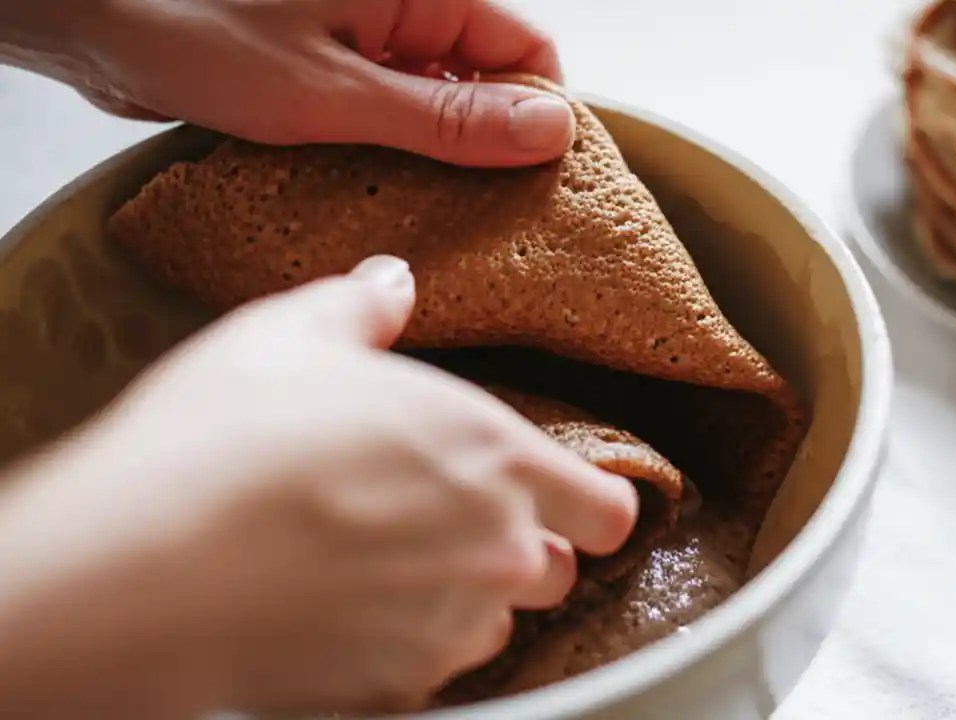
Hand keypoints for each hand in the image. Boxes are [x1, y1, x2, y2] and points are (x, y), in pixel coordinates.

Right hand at [0, 255, 637, 717]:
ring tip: (380, 567)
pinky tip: (336, 613)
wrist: (144, 567)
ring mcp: (448, 628)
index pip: (608, 509)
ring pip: (493, 625)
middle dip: (520, 549)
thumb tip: (390, 283)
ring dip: (460, 601)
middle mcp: (497, 550)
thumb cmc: (226, 440)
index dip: (591, 504)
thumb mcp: (289, 337)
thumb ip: (361, 308)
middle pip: (556, 570)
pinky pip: (427, 671)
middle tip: (446, 523)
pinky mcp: (395, 687)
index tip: (562, 497)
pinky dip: (399, 648)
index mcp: (496, 455)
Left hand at [1, 0, 572, 166]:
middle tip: (490, 219)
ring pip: (437, 102)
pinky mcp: (328, 68)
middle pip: (486, 79)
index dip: (541, 115)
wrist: (90, 19)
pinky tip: (385, 196)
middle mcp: (400, 9)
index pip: (525, 48)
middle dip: (490, 145)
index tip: (538, 184)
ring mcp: (364, 38)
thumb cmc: (194, 29)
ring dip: (438, 157)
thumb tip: (547, 130)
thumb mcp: (334, 93)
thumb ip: (445, 118)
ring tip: (438, 218)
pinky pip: (387, 113)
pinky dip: (393, 153)